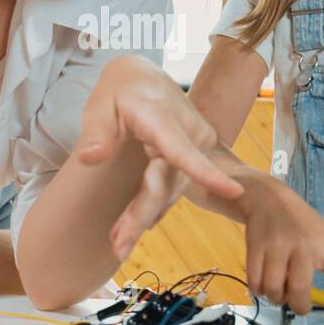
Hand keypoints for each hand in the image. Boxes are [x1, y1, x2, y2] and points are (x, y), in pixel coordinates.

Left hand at [78, 56, 244, 257]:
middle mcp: (187, 132)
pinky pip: (173, 188)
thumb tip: (89, 158)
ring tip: (117, 241)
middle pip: (167, 182)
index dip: (205, 172)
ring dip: (142, 217)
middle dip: (142, 215)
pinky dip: (151, 209)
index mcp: (162, 117)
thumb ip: (97, 132)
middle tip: (118, 245)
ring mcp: (196, 145)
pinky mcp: (196, 157)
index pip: (182, 148)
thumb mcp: (100, 105)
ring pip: (170, 191)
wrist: (144, 79)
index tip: (234, 191)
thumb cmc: (120, 92)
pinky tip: (129, 227)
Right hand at [236, 169, 323, 321]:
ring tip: (280, 288)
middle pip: (300, 291)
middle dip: (300, 306)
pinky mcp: (255, 248)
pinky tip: (264, 282)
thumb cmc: (304, 224)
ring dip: (277, 298)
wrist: (269, 199)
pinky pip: (255, 284)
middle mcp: (303, 245)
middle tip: (300, 303)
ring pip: (274, 290)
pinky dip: (260, 291)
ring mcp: (277, 246)